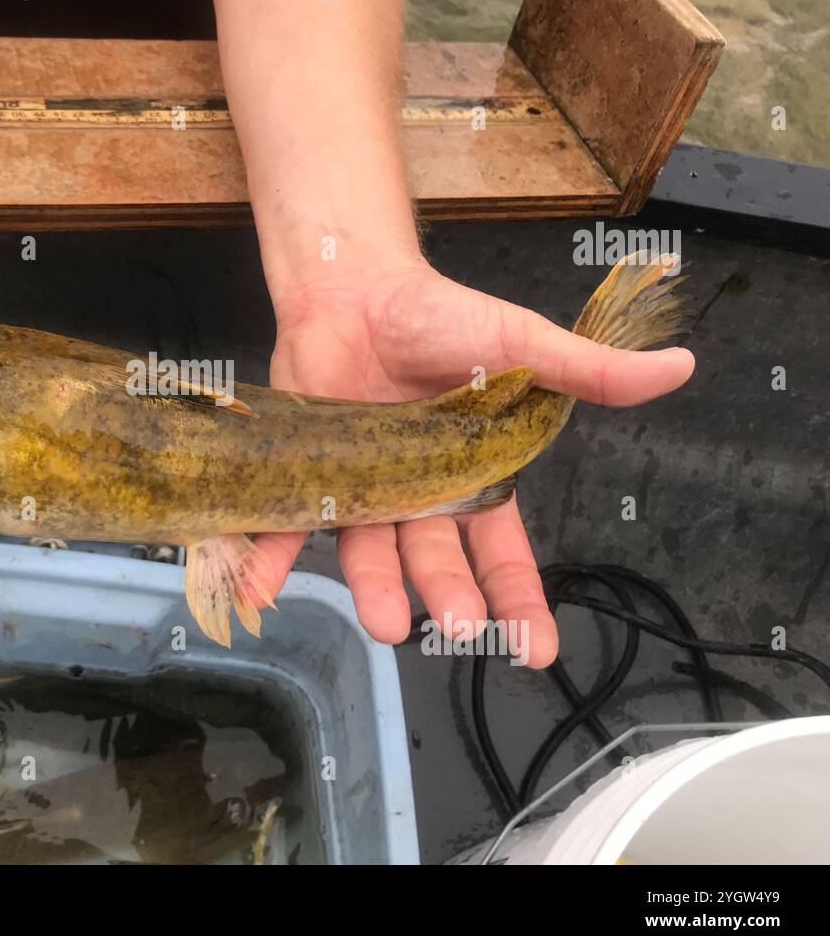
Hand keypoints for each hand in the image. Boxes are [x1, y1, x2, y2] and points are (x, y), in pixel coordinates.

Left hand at [250, 261, 694, 667]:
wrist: (357, 286)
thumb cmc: (441, 318)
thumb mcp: (521, 344)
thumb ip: (586, 369)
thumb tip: (677, 367)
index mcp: (473, 478)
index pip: (501, 552)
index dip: (520, 599)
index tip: (536, 649)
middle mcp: (417, 496)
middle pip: (436, 558)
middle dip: (449, 592)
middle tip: (458, 623)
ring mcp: (362, 489)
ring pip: (368, 550)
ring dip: (373, 588)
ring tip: (385, 622)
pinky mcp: (308, 472)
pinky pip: (286, 522)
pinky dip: (270, 556)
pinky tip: (258, 588)